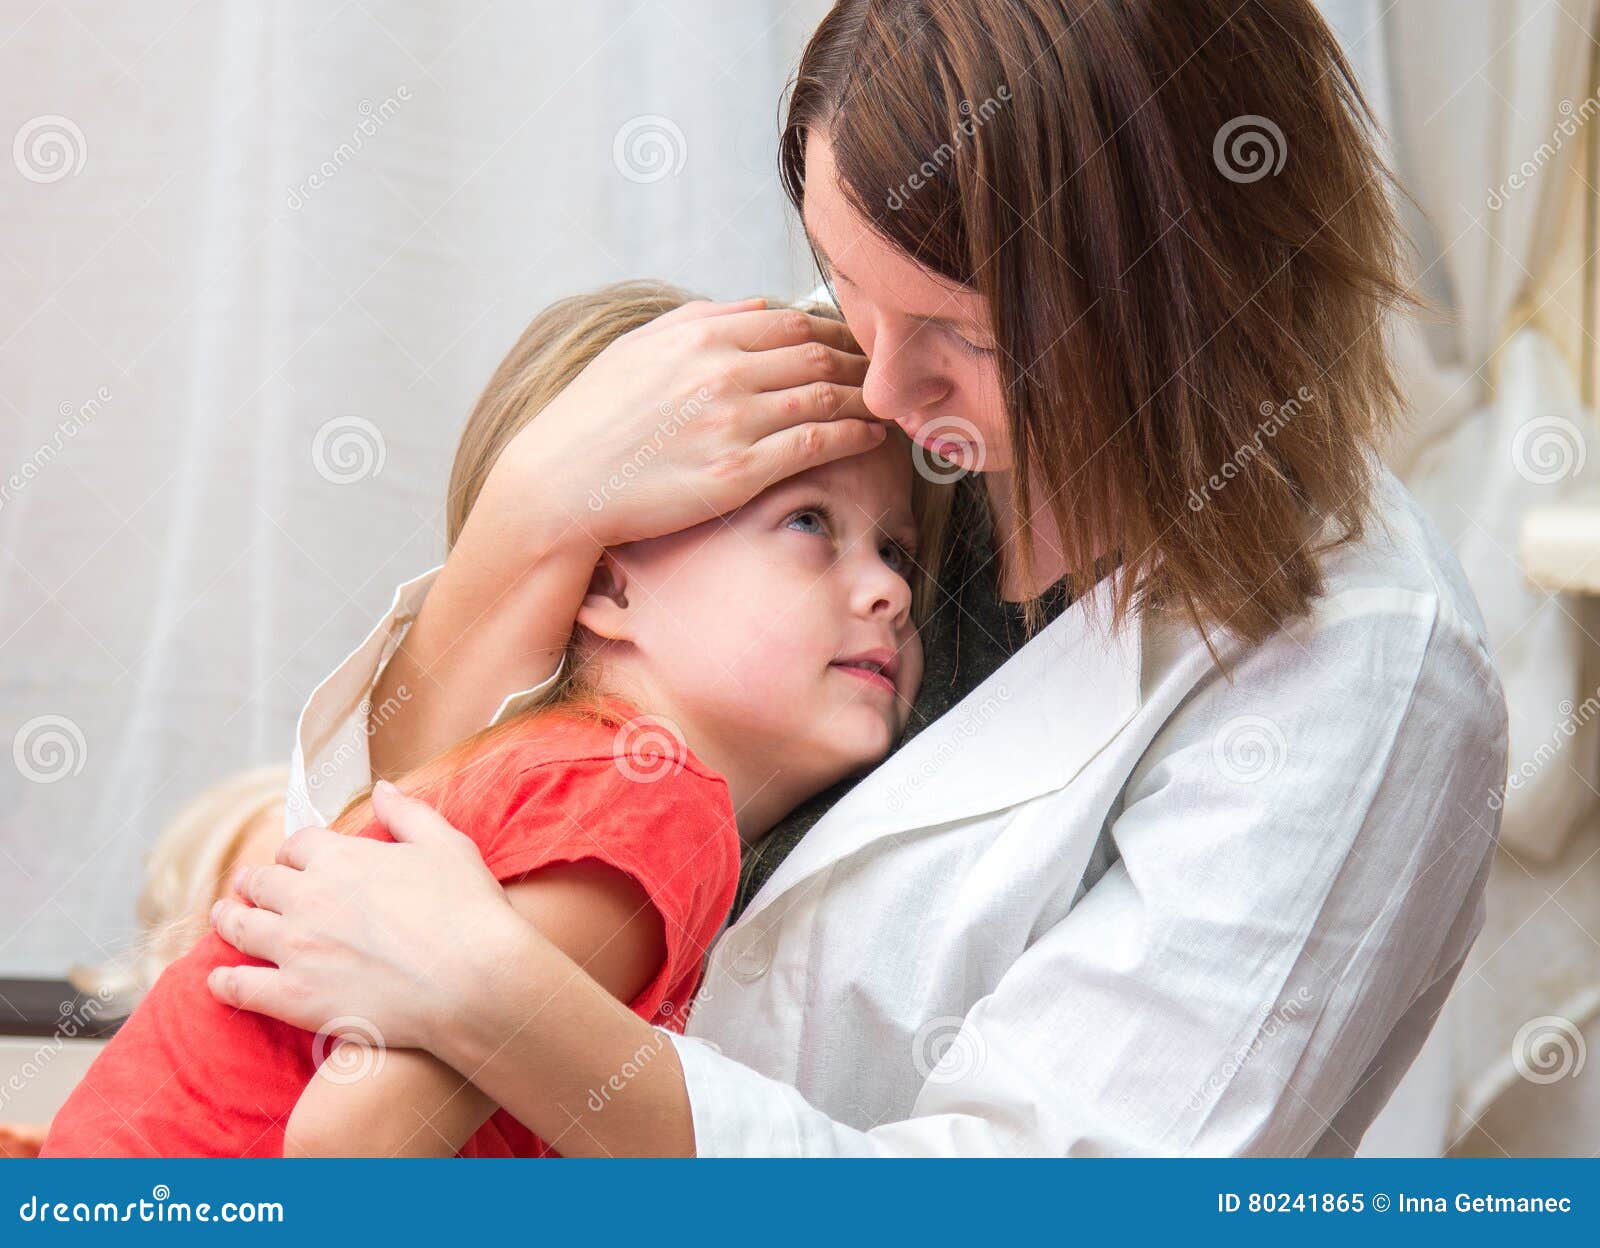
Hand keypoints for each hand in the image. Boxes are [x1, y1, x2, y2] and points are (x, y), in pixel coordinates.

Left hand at [207, 781, 523, 1052]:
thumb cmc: (469, 910)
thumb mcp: (446, 844)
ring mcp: (297, 949)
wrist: (475, 980)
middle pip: (261, 882)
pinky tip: (219, 981)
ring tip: (222, 917)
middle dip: (253, 881)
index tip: (294, 859)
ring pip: (241, 927)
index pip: (298, 845)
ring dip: (227, 919)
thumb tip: (382, 789)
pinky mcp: (296, 998)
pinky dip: (224, 982)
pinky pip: (241, 987)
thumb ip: (408, 813)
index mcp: (341, 856)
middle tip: (246, 886)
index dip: (294, 851)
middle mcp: (308, 897)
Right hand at [478, 298, 885, 552]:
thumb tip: (760, 305)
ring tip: (887, 403)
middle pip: (817, 356)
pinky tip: (871, 436)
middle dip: (859, 363)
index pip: (792, 322)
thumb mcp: (639, 347)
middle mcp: (720, 372)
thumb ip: (702, 319)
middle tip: (888, 373)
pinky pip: (814, 445)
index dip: (836, 333)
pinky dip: (852, 436)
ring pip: (823, 398)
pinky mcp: (737, 472)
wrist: (560, 484)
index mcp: (700, 337)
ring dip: (864, 399)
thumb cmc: (594, 417)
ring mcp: (731, 422)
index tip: (857, 345)